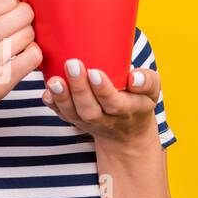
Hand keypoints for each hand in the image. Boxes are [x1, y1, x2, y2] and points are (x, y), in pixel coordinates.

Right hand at [0, 0, 40, 139]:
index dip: (14, 2)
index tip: (10, 13)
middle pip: (22, 13)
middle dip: (25, 20)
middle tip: (15, 31)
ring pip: (30, 34)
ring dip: (28, 40)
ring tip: (13, 47)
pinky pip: (32, 58)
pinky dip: (31, 57)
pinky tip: (19, 61)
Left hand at [42, 58, 161, 149]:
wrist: (126, 133)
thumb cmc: (138, 101)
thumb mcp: (151, 92)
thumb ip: (147, 81)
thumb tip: (134, 77)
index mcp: (126, 110)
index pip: (114, 103)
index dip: (103, 90)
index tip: (94, 72)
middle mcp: (105, 119)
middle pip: (89, 109)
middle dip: (79, 88)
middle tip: (72, 64)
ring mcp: (87, 122)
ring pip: (72, 114)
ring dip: (61, 97)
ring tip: (54, 79)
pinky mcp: (74, 120)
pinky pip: (61, 114)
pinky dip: (52, 104)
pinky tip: (46, 90)